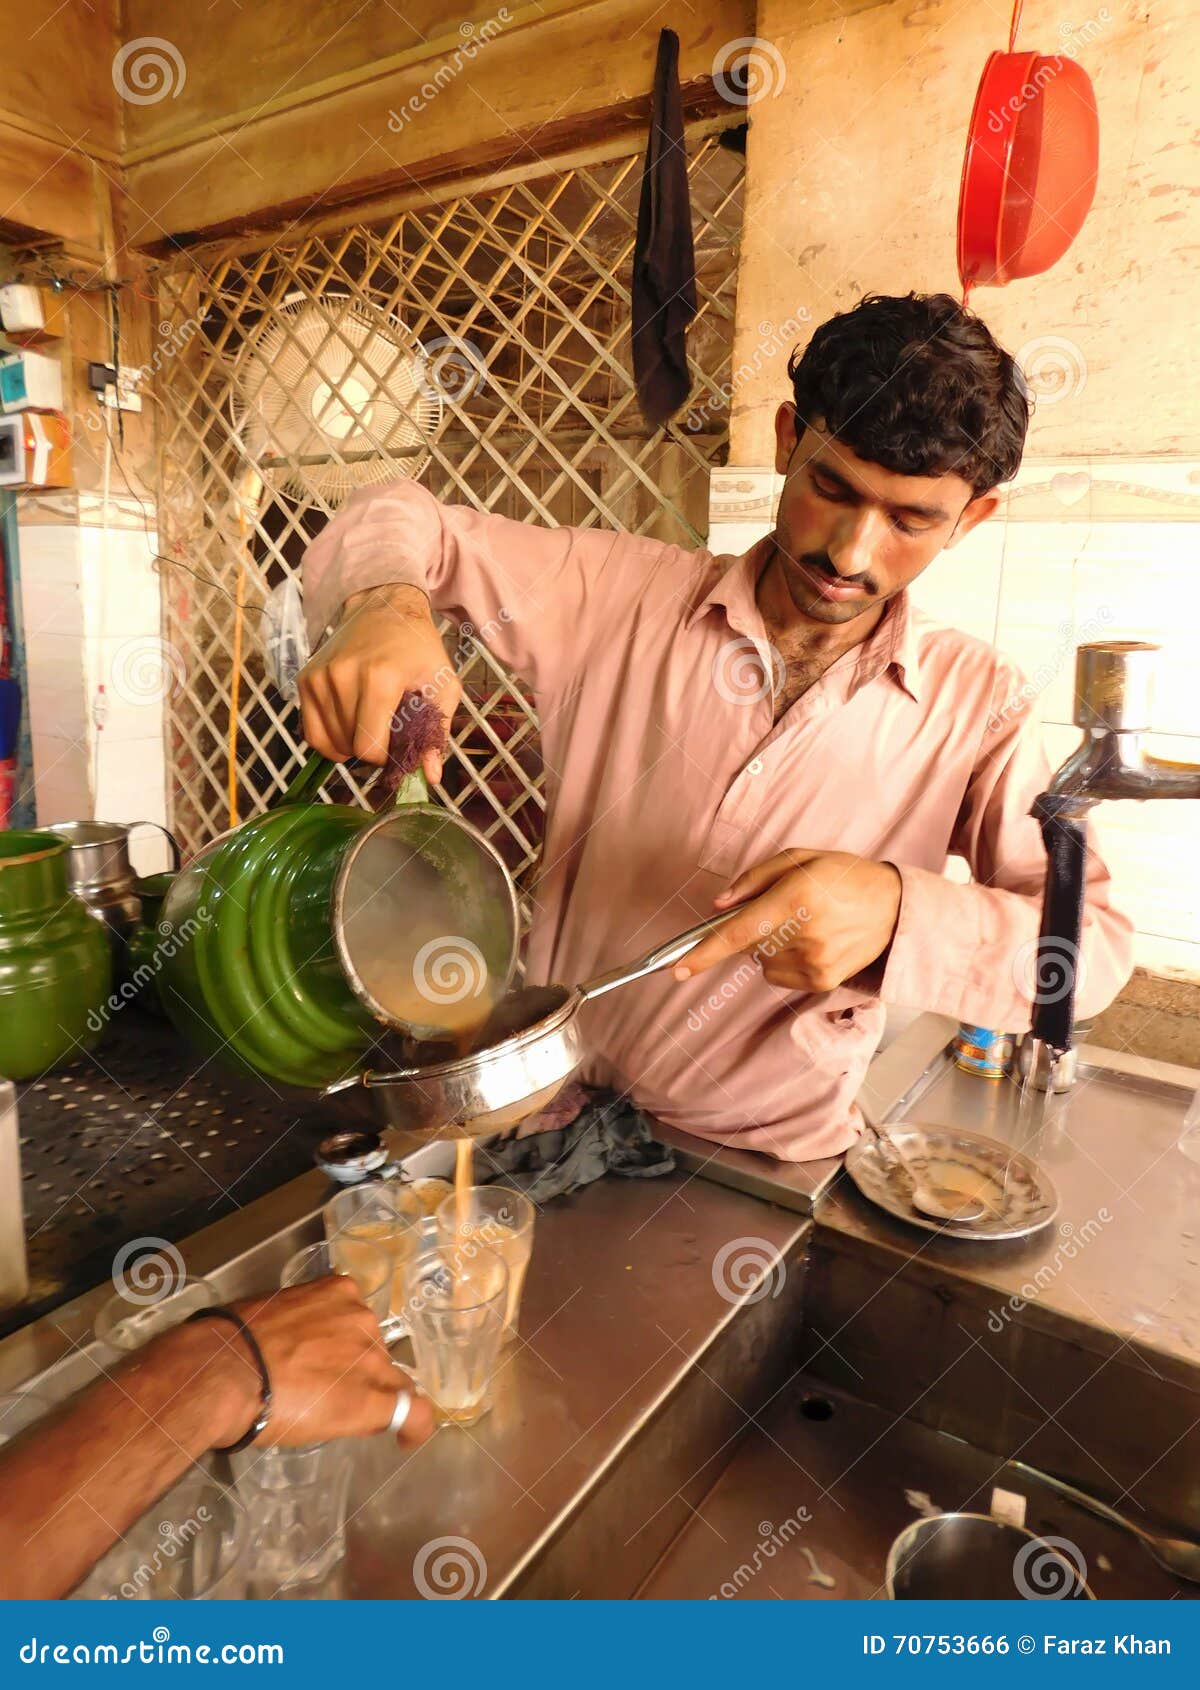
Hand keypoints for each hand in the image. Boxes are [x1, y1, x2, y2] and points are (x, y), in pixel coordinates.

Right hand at [212, 1276, 433, 1449]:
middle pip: (374, 1352)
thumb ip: (299, 1329)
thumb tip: (297, 1352)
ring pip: (388, 1381)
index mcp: (338, 1293)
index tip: (345, 1365)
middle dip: (356, 1374)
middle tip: (326, 1396)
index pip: (358, 1323)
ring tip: (337, 1419)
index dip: (353, 1348)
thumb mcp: (272, 1318)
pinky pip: (410, 1411)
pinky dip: (413, 1427)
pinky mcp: (372, 1397)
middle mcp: (362, 1318)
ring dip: (369, 1398)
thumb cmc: (233, 1345)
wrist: (228, 1373)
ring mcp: (371, 1356)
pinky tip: (405, 1440)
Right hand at [298, 583, 459, 776]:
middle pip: (349, 748)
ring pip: (330, 743)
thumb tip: (430, 778)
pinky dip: (330, 740)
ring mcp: (318, 678)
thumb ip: (436, 734)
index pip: (368, 747)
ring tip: (370, 722)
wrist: (384, 606)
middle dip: (371, 751)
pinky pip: (311, 732)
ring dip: (351, 744)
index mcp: (379, 678)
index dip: (385, 759)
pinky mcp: (305, 680)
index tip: (397, 745)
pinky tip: (349, 727)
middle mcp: (341, 677)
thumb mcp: (442, 685)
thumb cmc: (418, 648)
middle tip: (387, 730)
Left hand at [676, 849, 901, 992]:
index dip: (704, 952)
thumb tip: (718, 906)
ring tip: (807, 924)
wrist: (895, 908)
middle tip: (786, 908)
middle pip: (748, 943)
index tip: (677, 969)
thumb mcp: (799, 858)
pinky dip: (785, 960)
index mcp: (796, 898)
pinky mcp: (822, 981)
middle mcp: (805, 934)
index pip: (738, 933)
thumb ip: (753, 880)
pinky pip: (779, 975)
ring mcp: (815, 962)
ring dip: (771, 945)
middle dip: (753, 927)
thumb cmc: (844, 876)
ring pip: (761, 961)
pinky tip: (813, 942)